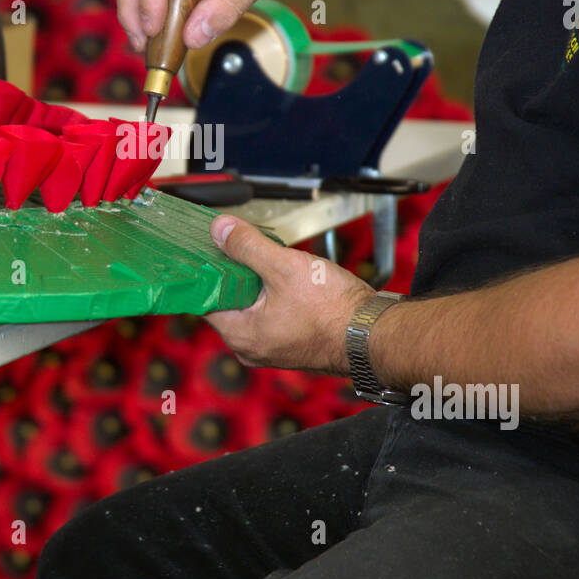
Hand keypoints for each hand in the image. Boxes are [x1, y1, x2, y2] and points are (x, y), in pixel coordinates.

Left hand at [205, 215, 374, 373]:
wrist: (373, 333)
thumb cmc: (333, 310)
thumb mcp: (283, 267)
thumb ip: (247, 246)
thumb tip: (220, 230)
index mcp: (241, 335)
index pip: (205, 301)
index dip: (208, 272)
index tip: (210, 249)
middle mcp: (252, 348)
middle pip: (229, 303)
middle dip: (237, 275)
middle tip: (246, 249)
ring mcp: (273, 349)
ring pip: (252, 308)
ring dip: (258, 285)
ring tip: (273, 262)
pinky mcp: (292, 345)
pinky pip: (272, 316)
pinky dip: (275, 297)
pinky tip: (289, 280)